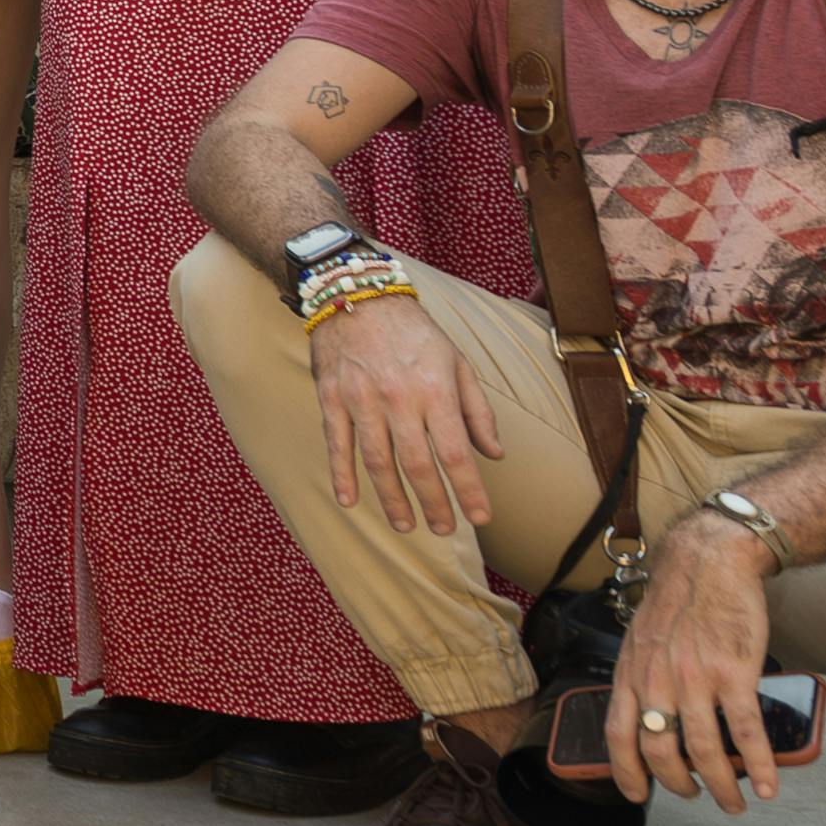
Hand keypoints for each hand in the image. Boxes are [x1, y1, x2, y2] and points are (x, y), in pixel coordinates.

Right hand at [306, 288, 496, 540]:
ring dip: (393, 500)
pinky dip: (342, 475)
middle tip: (445, 530)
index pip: (456, 452)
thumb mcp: (457, 362)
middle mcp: (399, 398)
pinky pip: (337, 444)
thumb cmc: (415, 332)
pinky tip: (350, 500)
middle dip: (434, 503)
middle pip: (418, 465)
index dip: (469, 489)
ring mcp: (361, 400)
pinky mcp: (332, 399)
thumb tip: (494, 454)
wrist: (358, 295)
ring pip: (378, 462)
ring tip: (407, 526)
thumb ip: (477, 410)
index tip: (481, 518)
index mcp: (435, 390)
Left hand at [580, 515, 788, 809]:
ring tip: (734, 802)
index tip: (637, 794)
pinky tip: (768, 785)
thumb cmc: (677, 601)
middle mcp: (658, 681)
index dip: (626, 770)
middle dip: (678, 785)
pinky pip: (746, 730)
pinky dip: (758, 764)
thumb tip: (645, 714)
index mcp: (632, 674)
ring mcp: (696, 679)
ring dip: (721, 785)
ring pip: (704, 750)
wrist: (710, 562)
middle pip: (660, 751)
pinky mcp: (734, 673)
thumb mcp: (640, 640)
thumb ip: (640, 678)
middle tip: (696, 796)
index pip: (618, 734)